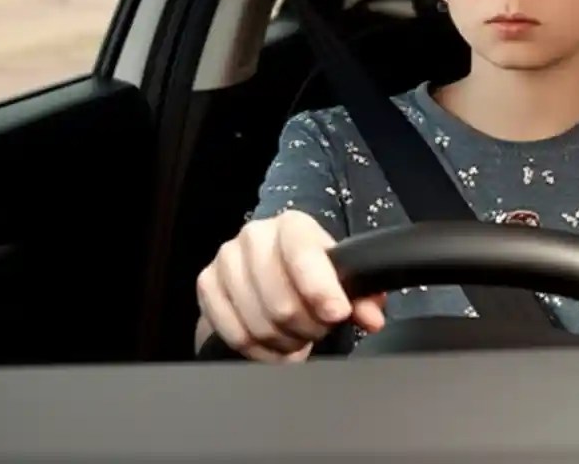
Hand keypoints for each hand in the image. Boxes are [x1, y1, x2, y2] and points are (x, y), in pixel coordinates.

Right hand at [195, 210, 385, 361]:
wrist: (276, 265)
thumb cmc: (314, 271)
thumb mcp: (344, 277)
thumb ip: (363, 296)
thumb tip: (371, 319)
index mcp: (292, 226)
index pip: (302, 255)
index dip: (320, 289)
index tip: (337, 314)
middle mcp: (254, 236)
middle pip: (280, 302)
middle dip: (307, 327)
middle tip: (319, 331)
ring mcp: (226, 259)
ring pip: (257, 323)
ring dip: (285, 342)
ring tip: (299, 339)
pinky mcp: (207, 284)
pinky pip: (232, 332)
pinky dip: (259, 350)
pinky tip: (275, 348)